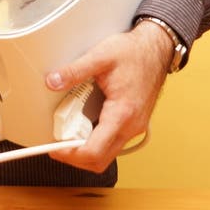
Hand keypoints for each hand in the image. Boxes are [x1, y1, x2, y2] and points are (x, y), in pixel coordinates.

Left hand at [45, 21, 172, 172]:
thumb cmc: (134, 52)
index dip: (70, 155)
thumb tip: (52, 82)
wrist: (156, 48)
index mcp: (122, 113)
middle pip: (100, 160)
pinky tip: (83, 127)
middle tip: (56, 146)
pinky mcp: (134, 123)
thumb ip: (75, 70)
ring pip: (107, 154)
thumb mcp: (100, 56)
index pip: (95, 151)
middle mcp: (131, 126)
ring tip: (66, 137)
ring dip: (85, 152)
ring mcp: (134, 126)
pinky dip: (96, 142)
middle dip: (75, 158)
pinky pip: (113, 143)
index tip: (54, 149)